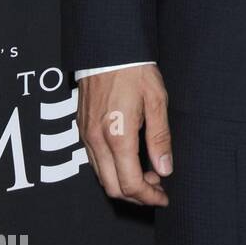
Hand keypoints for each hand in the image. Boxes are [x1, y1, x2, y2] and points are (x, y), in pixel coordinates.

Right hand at [77, 65, 172, 206]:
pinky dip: (111, 169)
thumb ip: (160, 138)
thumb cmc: (134, 70)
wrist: (108, 48)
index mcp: (118, 136)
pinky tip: (128, 158)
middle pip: (113, 187)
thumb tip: (165, 169)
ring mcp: (85, 136)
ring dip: (123, 183)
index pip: (131, 184)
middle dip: (137, 195)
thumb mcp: (156, 101)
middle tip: (157, 187)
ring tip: (147, 172)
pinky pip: (94, 161)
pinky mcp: (80, 129)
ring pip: (101, 177)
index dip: (149, 196)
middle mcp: (97, 141)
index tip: (163, 196)